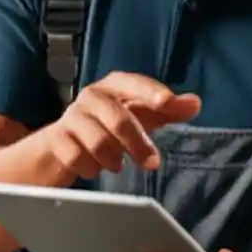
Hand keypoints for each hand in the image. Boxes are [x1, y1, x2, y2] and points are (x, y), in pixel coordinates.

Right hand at [45, 71, 200, 179]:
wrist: (60, 144)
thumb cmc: (106, 125)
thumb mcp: (138, 116)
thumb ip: (167, 111)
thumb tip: (195, 103)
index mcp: (112, 86)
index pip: (132, 82)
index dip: (150, 91)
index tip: (167, 102)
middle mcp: (90, 97)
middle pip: (117, 117)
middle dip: (137, 142)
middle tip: (152, 162)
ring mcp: (71, 117)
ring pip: (97, 141)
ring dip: (112, 158)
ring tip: (118, 164)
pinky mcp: (56, 139)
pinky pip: (77, 157)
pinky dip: (91, 168)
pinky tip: (95, 168)